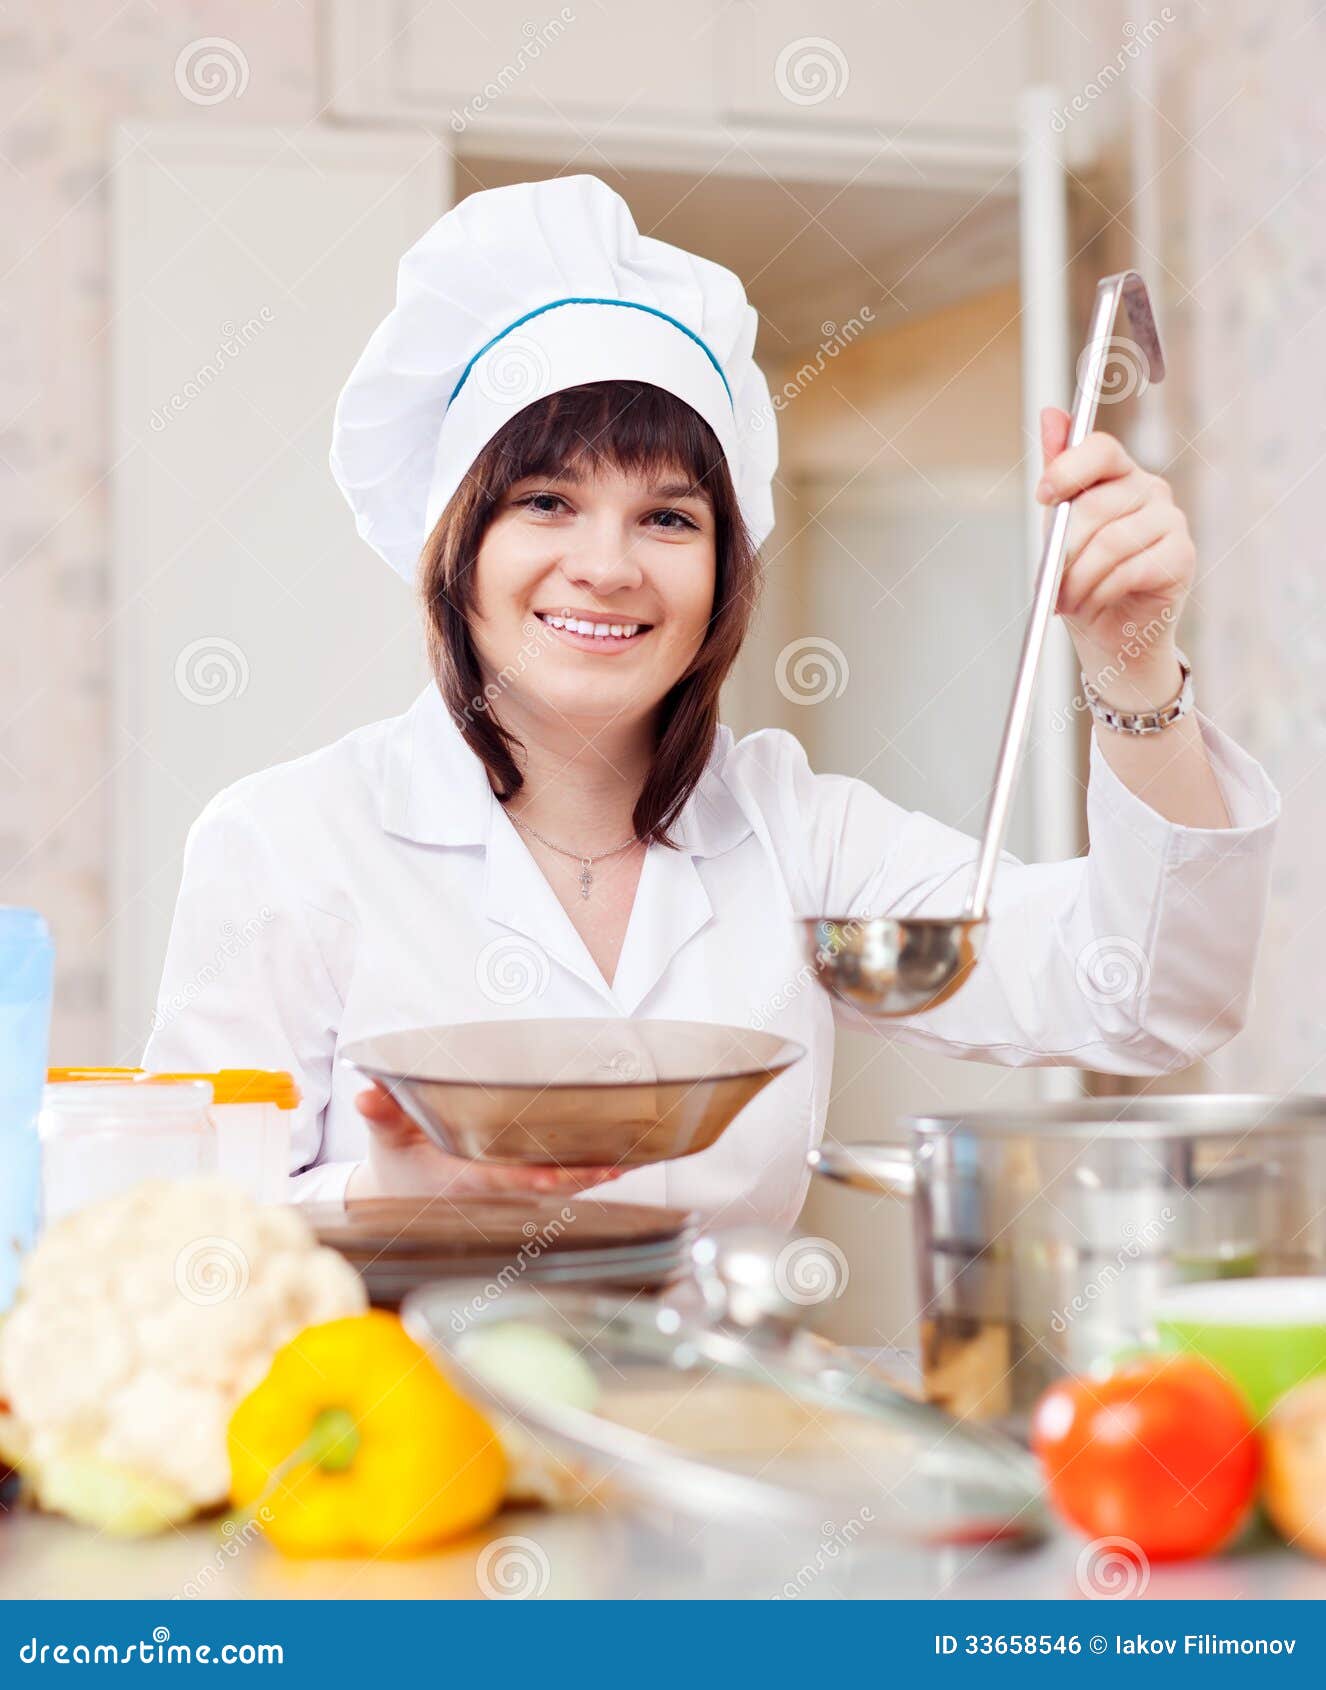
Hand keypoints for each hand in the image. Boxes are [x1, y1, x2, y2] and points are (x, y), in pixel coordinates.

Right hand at [347, 1083, 623, 1199]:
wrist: (397, 1196)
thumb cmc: (394, 1163)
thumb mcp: (383, 1137)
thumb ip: (381, 1114)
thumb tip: (367, 1091)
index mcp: (461, 1180)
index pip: (500, 1179)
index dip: (529, 1179)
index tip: (556, 1174)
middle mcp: (491, 1191)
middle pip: (543, 1188)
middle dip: (580, 1179)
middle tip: (619, 1165)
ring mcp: (507, 1192)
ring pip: (558, 1189)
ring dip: (593, 1177)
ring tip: (632, 1161)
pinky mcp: (517, 1187)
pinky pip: (558, 1184)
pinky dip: (587, 1174)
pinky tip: (618, 1161)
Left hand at [1037, 407, 1193, 705]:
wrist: (1110, 632)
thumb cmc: (1083, 575)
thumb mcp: (1059, 525)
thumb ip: (1058, 472)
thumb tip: (1049, 414)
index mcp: (1120, 474)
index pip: (1100, 448)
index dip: (1068, 468)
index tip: (1042, 496)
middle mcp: (1151, 489)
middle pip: (1095, 505)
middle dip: (1063, 551)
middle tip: (1050, 582)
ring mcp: (1172, 521)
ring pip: (1110, 542)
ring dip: (1078, 580)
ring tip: (1068, 600)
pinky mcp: (1182, 556)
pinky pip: (1130, 569)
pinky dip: (1101, 592)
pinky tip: (1095, 603)